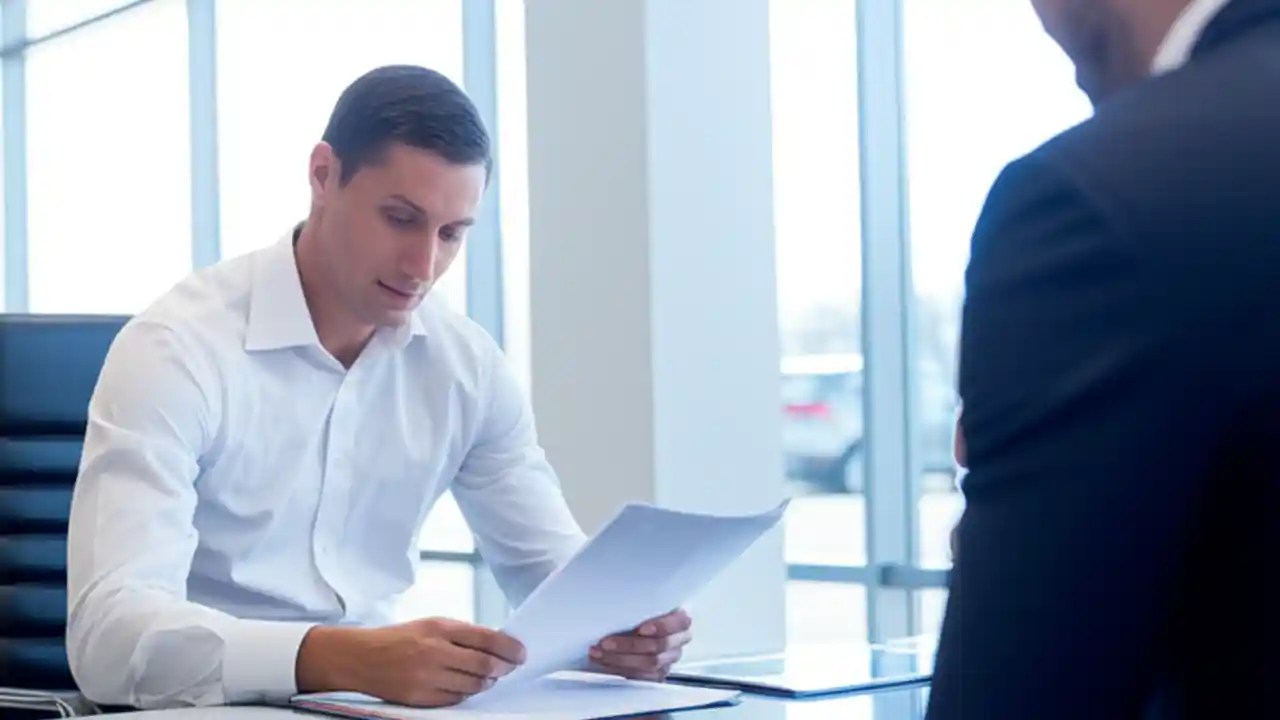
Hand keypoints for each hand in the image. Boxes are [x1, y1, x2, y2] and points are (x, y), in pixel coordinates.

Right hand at [296, 617, 525, 706]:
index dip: (509, 648)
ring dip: (486, 683)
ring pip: (472, 686)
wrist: (360, 658)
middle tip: (510, 668)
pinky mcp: (420, 698)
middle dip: (503, 668)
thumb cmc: (399, 639)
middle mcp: (434, 651)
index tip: (521, 653)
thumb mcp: (430, 625)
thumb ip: (461, 634)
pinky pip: (454, 700)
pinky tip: (467, 687)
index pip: (486, 638)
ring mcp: (427, 677)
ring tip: (489, 678)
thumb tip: (495, 644)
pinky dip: (466, 694)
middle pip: (484, 665)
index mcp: (439, 628)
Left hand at [589, 608, 692, 681]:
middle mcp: (678, 640)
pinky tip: (604, 661)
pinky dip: (619, 669)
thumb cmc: (640, 613)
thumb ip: (638, 600)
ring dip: (619, 659)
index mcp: (680, 619)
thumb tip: (614, 588)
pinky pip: (641, 677)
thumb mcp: (643, 602)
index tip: (641, 628)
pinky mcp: (657, 674)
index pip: (679, 623)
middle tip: (606, 642)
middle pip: (659, 646)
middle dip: (629, 645)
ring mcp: (668, 659)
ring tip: (599, 652)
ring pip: (649, 664)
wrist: (635, 629)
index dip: (661, 627)